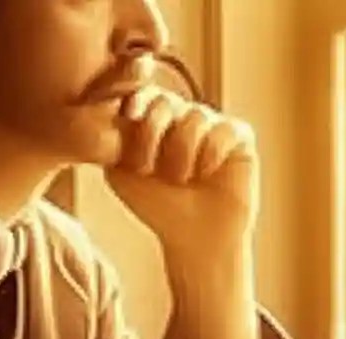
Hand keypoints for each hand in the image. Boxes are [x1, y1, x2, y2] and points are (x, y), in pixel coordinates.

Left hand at [105, 87, 259, 265]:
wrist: (193, 237)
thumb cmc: (157, 206)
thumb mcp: (121, 173)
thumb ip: (111, 141)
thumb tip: (104, 107)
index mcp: (155, 120)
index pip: (143, 94)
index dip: (135, 103)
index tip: (130, 117)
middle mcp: (185, 116)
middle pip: (165, 101)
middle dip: (152, 133)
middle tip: (148, 168)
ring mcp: (213, 124)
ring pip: (195, 116)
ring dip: (181, 152)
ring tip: (181, 179)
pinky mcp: (240, 137)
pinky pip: (224, 130)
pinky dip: (210, 154)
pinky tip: (206, 175)